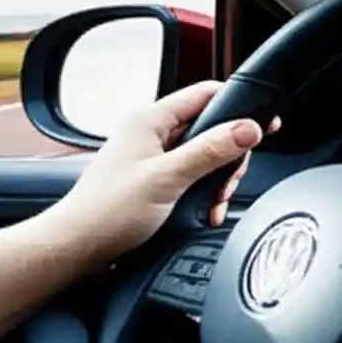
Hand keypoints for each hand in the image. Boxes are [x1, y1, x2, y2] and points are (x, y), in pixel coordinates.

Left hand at [44, 80, 277, 265]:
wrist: (78, 247)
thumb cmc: (107, 212)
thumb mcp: (167, 179)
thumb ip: (210, 151)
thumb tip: (248, 128)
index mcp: (150, 119)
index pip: (205, 94)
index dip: (238, 106)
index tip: (264, 124)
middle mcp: (151, 132)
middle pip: (210, 128)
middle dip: (228, 157)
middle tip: (225, 183)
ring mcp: (153, 156)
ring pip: (204, 156)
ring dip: (216, 180)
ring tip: (212, 203)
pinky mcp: (155, 179)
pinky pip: (192, 176)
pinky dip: (203, 193)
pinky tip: (204, 211)